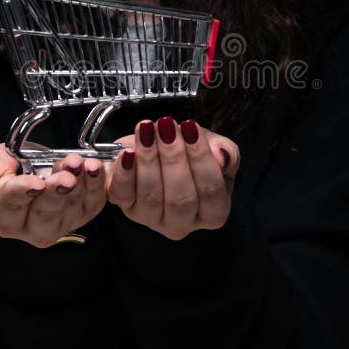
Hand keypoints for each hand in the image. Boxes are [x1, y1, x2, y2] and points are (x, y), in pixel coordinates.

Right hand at [0, 145, 105, 248]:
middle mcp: (33, 228)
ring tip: (80, 164)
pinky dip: (96, 184)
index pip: (12, 206)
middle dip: (56, 192)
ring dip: (79, 183)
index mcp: (4, 218)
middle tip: (64, 177)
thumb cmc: (6, 171)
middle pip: (46, 212)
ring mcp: (62, 223)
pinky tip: (94, 167)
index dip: (23, 193)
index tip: (35, 183)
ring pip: (72, 206)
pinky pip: (93, 202)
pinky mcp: (84, 214)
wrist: (33, 169)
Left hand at [106, 117, 239, 240]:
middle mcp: (182, 222)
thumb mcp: (214, 147)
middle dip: (174, 158)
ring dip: (149, 159)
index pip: (211, 192)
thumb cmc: (188, 150)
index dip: (201, 159)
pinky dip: (125, 171)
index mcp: (212, 212)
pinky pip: (123, 194)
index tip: (191, 129)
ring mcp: (151, 218)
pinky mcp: (126, 207)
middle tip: (168, 127)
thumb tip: (222, 156)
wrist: (155, 146)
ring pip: (151, 196)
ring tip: (148, 131)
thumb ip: (226, 152)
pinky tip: (128, 152)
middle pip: (181, 199)